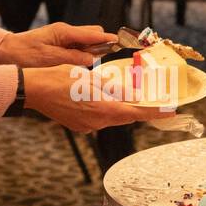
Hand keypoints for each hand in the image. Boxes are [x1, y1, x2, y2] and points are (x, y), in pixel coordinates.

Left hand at [0, 22, 117, 69]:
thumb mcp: (49, 58)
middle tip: (107, 57)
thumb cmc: (24, 54)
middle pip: (92, 34)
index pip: (91, 33)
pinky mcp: (58, 44)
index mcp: (64, 32)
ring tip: (97, 62)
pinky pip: (77, 47)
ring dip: (92, 50)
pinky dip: (83, 53)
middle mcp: (65, 32)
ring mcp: (62, 38)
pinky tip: (83, 63)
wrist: (6, 52)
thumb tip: (92, 58)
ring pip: (85, 41)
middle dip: (101, 44)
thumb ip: (72, 57)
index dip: (106, 38)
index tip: (120, 41)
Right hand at [23, 65, 177, 132]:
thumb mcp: (91, 78)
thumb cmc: (60, 78)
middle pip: (126, 116)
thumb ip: (114, 89)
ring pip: (112, 117)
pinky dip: (105, 109)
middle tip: (151, 100)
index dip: (156, 112)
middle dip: (139, 108)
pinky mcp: (79, 126)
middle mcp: (97, 122)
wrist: (34, 90)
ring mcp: (87, 126)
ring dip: (120, 107)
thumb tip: (134, 97)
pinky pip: (99, 118)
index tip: (171, 111)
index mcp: (103, 109)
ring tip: (124, 93)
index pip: (137, 113)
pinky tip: (100, 97)